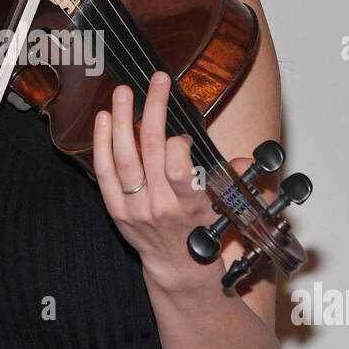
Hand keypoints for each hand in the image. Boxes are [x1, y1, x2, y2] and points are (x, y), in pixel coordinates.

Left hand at [91, 71, 246, 290]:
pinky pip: (104, 173)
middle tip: (156, 81)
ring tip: (124, 92)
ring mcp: (134, 208)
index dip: (178, 143)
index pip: (178, 169)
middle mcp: (160, 206)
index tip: (183, 134)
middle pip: (151, 151)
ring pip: (124, 158)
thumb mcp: (222, 207)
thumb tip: (246, 159)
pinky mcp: (116, 210)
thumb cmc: (200, 232)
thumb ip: (231, 178)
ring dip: (124, 120)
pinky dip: (102, 144)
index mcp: (190, 206)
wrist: (176, 267)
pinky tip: (103, 119)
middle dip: (154, 110)